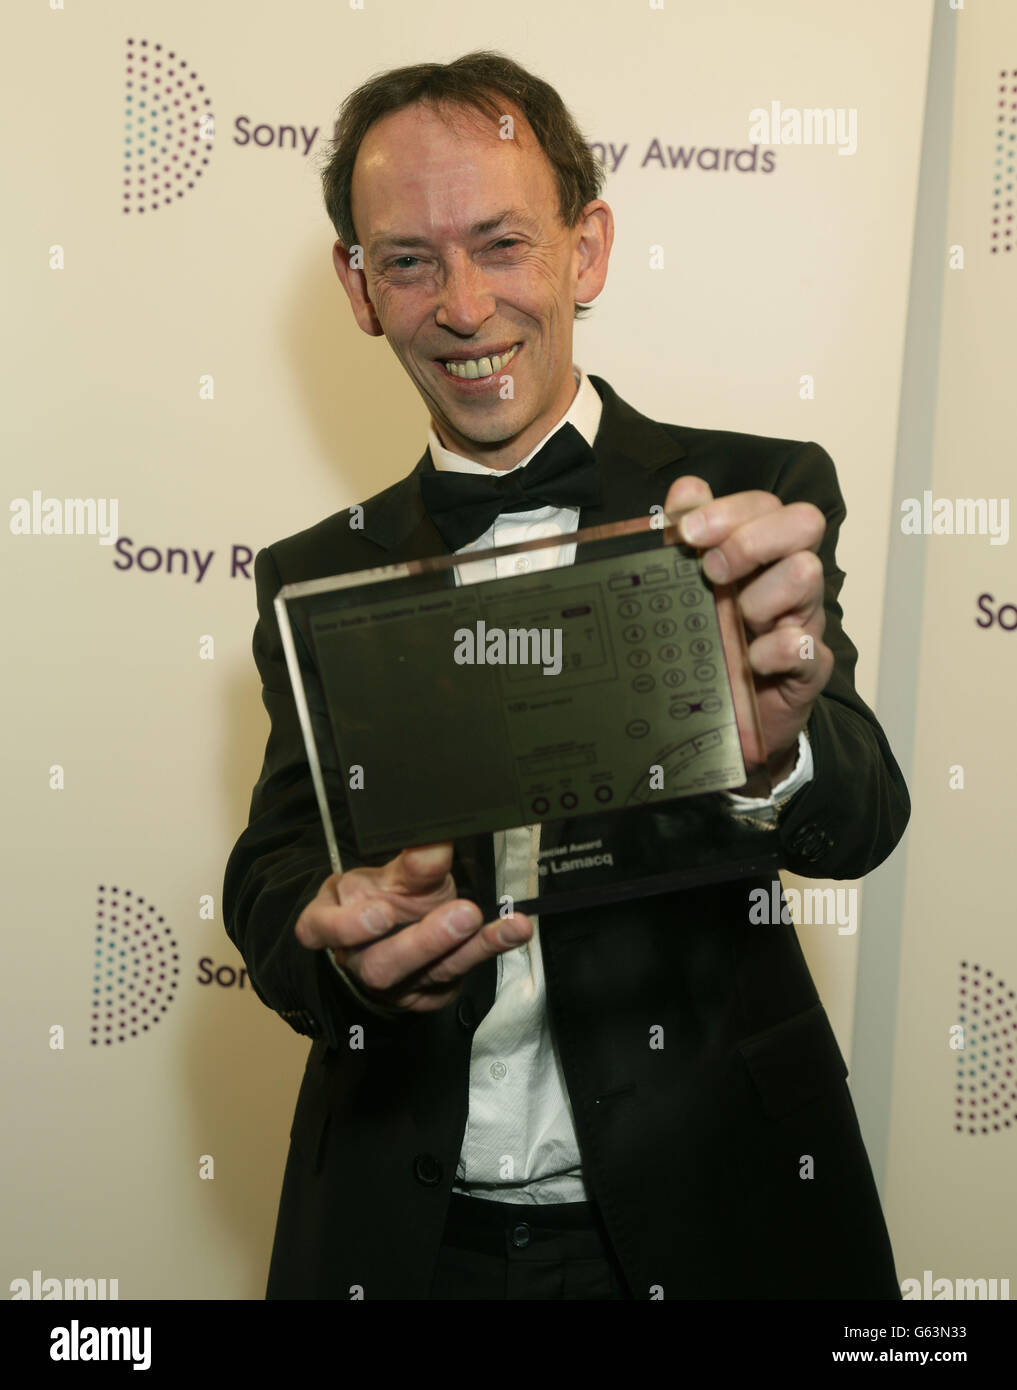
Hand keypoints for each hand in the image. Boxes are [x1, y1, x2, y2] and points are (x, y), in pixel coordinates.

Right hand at [295, 842, 531, 1012]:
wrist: (394, 936)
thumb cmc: (384, 898)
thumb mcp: (394, 875)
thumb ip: (414, 862)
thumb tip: (436, 840)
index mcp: (330, 924)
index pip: (319, 930)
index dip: (346, 927)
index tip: (383, 911)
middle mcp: (359, 961)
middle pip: (381, 965)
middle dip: (424, 941)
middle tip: (463, 914)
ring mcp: (396, 985)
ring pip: (429, 974)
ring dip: (470, 946)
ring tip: (502, 922)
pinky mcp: (429, 995)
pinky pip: (461, 976)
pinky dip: (491, 949)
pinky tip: (514, 930)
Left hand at [665, 476, 832, 779]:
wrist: (726, 720)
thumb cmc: (713, 645)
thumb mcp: (692, 589)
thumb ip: (688, 536)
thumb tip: (686, 489)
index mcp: (762, 553)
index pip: (765, 505)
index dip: (729, 509)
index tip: (687, 532)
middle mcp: (790, 578)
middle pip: (804, 523)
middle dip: (750, 540)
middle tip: (712, 572)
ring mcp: (805, 620)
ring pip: (808, 574)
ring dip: (761, 596)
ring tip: (733, 624)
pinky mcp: (810, 668)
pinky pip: (808, 647)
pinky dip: (775, 651)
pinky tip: (750, 661)